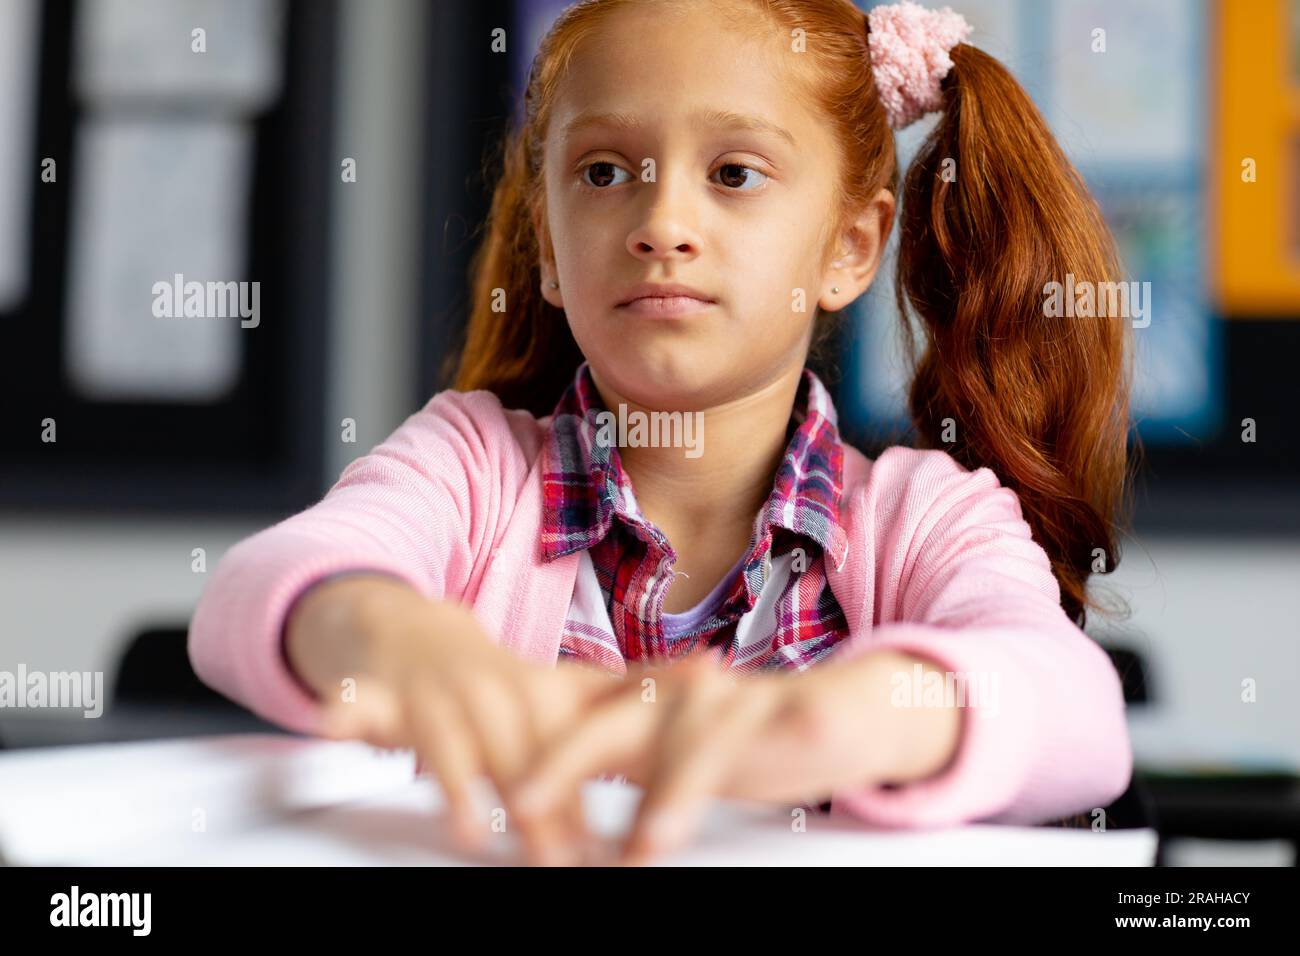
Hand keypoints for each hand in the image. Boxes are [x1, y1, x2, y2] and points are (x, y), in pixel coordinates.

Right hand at [314, 591, 621, 864]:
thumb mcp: (560, 684)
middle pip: (520, 751)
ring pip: (449, 743)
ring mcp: (434, 693)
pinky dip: (346, 715)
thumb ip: (627, 687)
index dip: (593, 790)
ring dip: (460, 787)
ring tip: (471, 834)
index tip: (617, 842)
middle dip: (539, 807)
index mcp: (538, 688)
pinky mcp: (379, 696)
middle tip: (558, 861)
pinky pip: (359, 706)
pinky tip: (334, 730)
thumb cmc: (494, 681)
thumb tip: (708, 674)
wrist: (409, 629)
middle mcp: (490, 688)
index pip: (577, 736)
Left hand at [508, 649, 898, 864]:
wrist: (837, 709)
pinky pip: (769, 740)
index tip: (483, 799)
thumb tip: (533, 795)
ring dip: (667, 791)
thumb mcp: (666, 753)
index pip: (576, 727)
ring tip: (640, 844)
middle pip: (616, 722)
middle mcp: (684, 694)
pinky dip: (755, 755)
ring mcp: (738, 702)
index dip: (530, 759)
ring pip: (693, 740)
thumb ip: (613, 762)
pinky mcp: (793, 715)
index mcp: (646, 702)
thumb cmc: (740, 738)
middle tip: (522, 803)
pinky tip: (744, 774)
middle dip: (567, 761)